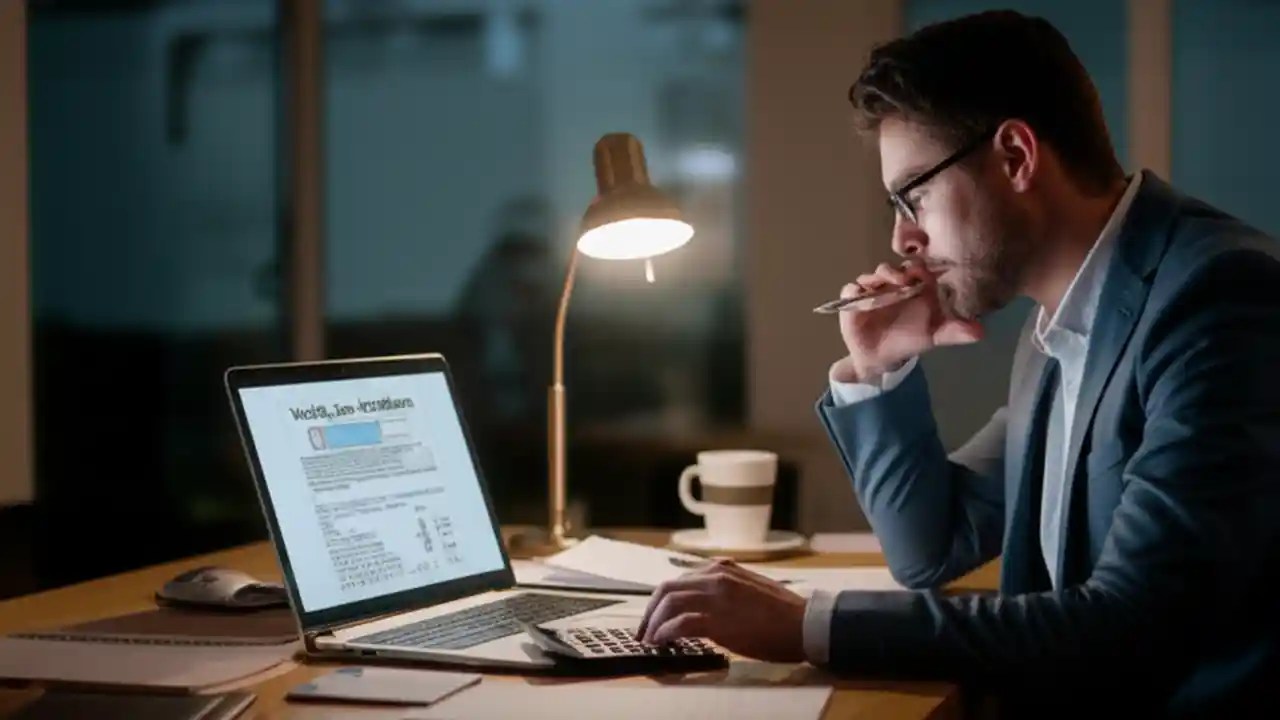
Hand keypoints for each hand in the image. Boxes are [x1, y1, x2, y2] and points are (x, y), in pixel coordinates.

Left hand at [635, 559, 806, 662]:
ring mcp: (715, 598)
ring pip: (669, 604)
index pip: (679, 580)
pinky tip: (662, 643)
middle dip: (650, 611)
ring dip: (654, 623)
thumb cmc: (782, 611)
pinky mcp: (718, 620)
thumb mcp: (750, 585)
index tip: (655, 616)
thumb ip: (726, 582)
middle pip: (666, 589)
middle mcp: (714, 577)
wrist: (804, 623)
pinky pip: (681, 624)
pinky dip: (666, 633)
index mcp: (721, 569)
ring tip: (650, 640)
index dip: (661, 600)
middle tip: (644, 631)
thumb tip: (707, 590)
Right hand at [830, 260, 982, 382]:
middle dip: (899, 270)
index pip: (921, 269)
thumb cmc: (910, 340)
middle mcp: (896, 283)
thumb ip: (955, 332)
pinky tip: (861, 295)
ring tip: (884, 284)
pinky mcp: (854, 298)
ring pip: (875, 274)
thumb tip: (980, 332)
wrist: (881, 357)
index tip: (926, 275)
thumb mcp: (935, 337)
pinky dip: (855, 290)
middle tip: (905, 278)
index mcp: (917, 287)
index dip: (923, 268)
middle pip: (897, 267)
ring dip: (879, 276)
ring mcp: (875, 288)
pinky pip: (851, 289)